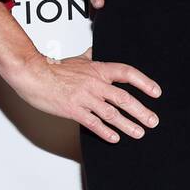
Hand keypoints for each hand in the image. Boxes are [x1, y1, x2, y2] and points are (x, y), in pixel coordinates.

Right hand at [11, 46, 159, 143]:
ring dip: (127, 125)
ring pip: (111, 113)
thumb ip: (89, 57)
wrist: (33, 75)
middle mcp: (94, 83)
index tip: (156, 92)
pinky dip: (105, 131)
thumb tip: (95, 51)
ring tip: (139, 133)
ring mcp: (84, 98)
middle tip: (153, 121)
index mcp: (98, 69)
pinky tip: (114, 138)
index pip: (127, 73)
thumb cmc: (52, 68)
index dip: (144, 82)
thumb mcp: (76, 59)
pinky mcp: (73, 110)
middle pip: (123, 98)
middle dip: (141, 111)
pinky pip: (93, 123)